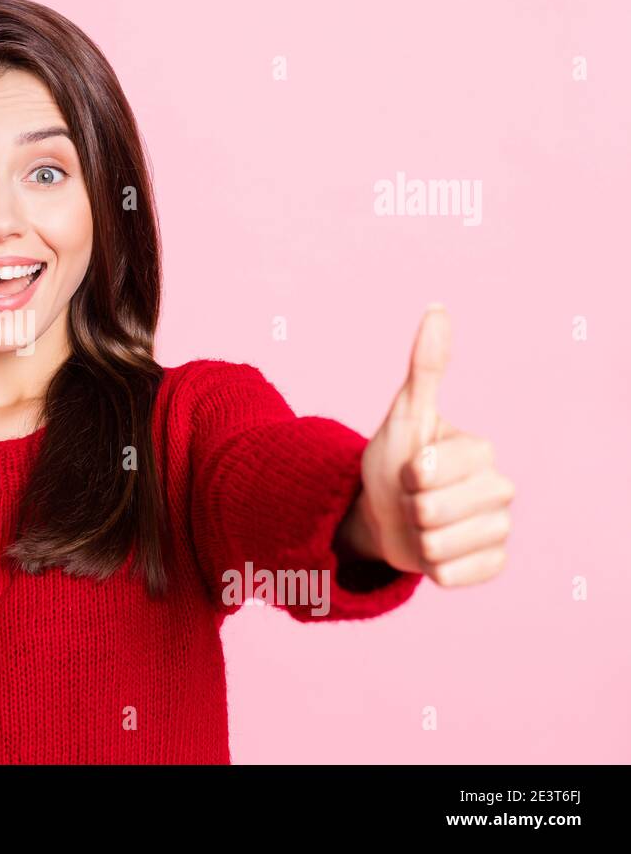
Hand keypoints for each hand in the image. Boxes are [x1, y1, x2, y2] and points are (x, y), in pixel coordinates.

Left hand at [352, 305, 514, 585]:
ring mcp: (498, 529)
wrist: (385, 512)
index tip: (409, 468)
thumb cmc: (394, 460)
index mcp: (481, 452)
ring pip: (440, 547)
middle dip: (407, 507)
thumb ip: (425, 368)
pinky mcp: (491, 564)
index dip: (407, 473)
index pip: (431, 472)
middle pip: (434, 513)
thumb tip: (437, 309)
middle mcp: (499, 490)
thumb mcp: (405, 414)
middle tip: (410, 498)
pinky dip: (431, 569)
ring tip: (418, 524)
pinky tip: (433, 552)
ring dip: (415, 539)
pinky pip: (453, 576)